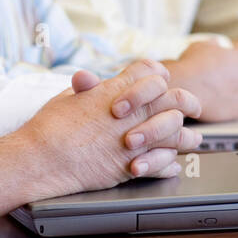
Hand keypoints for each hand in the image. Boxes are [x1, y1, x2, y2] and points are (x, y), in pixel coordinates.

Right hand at [21, 60, 201, 196]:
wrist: (43, 158)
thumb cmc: (50, 127)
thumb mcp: (68, 97)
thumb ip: (87, 89)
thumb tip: (89, 79)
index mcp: (117, 90)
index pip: (151, 71)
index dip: (159, 74)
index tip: (164, 80)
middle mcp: (133, 112)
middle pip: (176, 98)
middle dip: (188, 101)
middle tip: (194, 107)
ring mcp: (135, 139)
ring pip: (177, 133)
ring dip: (187, 136)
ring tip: (193, 139)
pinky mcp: (132, 165)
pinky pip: (164, 164)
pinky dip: (170, 164)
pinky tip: (172, 164)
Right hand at [165, 41, 237, 122]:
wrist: (183, 86)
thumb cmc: (192, 64)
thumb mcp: (202, 45)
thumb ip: (214, 44)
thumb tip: (216, 44)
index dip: (237, 68)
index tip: (226, 72)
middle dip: (236, 82)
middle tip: (218, 84)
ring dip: (231, 96)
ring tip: (213, 94)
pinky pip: (234, 110)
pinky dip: (225, 109)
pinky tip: (213, 103)